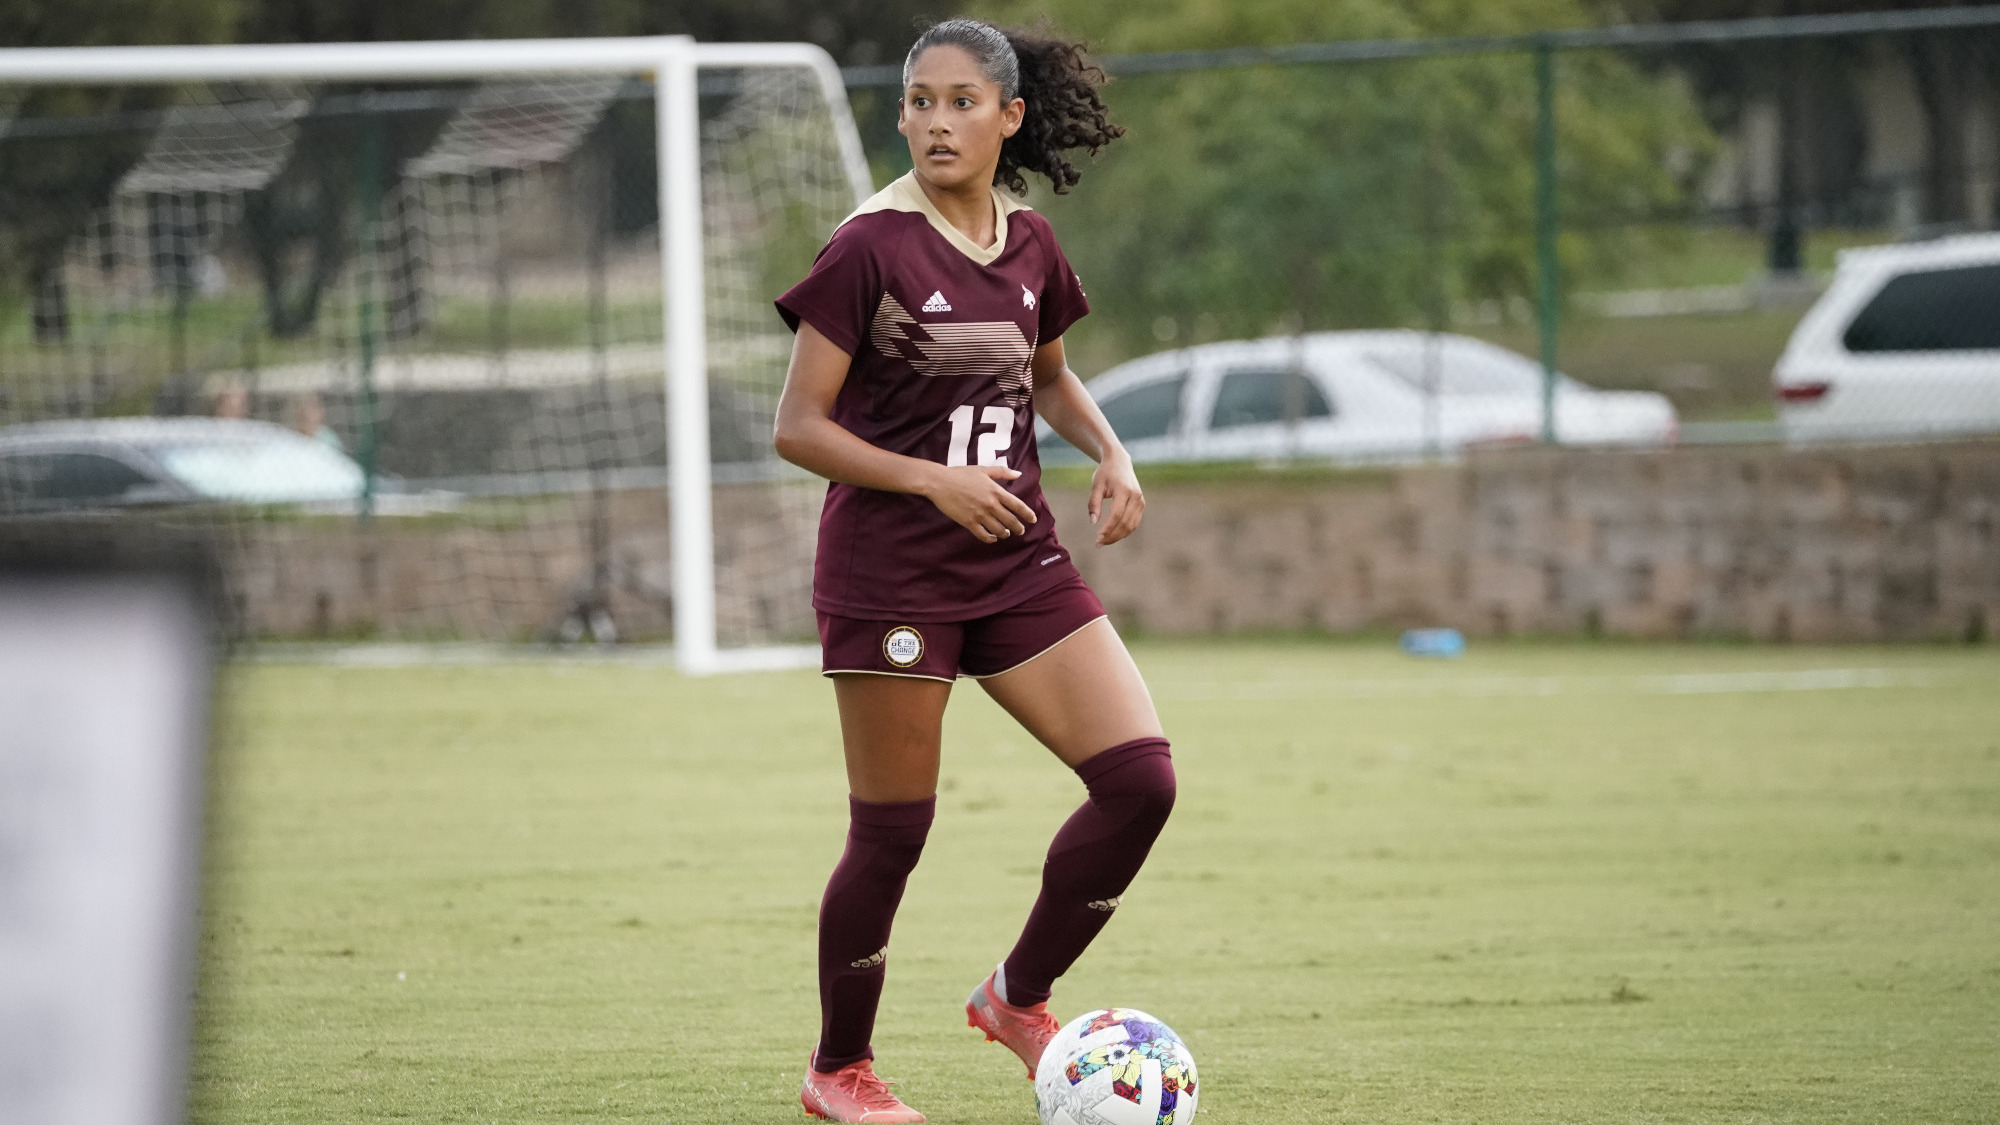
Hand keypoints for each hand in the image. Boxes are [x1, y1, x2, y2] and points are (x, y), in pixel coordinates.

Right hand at [924, 464, 1038, 543]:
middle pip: (1011, 521)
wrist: (940, 483)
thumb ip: (1002, 472)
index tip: (1033, 519)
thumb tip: (1019, 474)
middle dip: (1018, 527)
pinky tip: (992, 538)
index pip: (1018, 505)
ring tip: (1006, 533)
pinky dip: (990, 539)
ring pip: (999, 530)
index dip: (1027, 514)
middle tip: (1021, 530)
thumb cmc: (961, 474)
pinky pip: (984, 535)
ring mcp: (980, 515)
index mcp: (996, 491)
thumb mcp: (983, 469)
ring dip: (1005, 533)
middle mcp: (991, 504)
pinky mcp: (969, 523)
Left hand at [1088, 450, 1144, 545]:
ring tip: (1104, 541)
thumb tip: (1093, 522)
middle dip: (1112, 536)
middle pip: (1125, 523)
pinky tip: (1113, 535)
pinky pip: (1134, 522)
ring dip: (1118, 536)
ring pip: (1131, 525)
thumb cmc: (1105, 473)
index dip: (1107, 529)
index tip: (1097, 538)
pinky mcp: (1141, 504)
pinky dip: (1124, 531)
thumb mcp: (1096, 485)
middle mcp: (1135, 496)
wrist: (1119, 462)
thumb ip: (1094, 503)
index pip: (1116, 515)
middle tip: (1098, 544)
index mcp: (1124, 490)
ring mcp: (1140, 501)